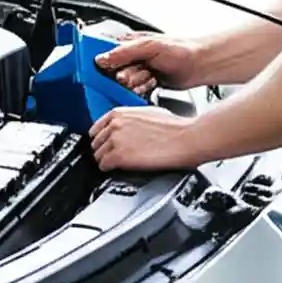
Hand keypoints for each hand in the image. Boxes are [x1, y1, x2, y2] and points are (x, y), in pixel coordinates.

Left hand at [89, 106, 203, 171]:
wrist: (186, 138)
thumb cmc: (175, 127)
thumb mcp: (148, 113)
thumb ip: (131, 120)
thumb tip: (127, 127)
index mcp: (120, 113)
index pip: (97, 128)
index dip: (102, 139)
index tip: (105, 146)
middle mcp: (114, 125)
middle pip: (96, 143)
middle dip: (104, 150)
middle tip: (113, 157)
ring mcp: (115, 140)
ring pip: (98, 156)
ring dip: (106, 161)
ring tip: (119, 164)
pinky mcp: (119, 156)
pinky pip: (104, 166)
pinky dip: (110, 169)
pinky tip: (120, 169)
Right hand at [94, 32, 204, 93]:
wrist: (200, 64)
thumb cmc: (181, 49)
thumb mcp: (149, 46)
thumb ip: (124, 52)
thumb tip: (102, 58)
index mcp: (129, 42)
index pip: (106, 53)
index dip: (102, 64)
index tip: (104, 71)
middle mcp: (133, 56)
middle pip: (114, 72)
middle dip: (126, 76)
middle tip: (138, 73)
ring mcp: (140, 70)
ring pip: (126, 84)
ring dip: (137, 83)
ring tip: (150, 76)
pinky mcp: (147, 83)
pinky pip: (136, 91)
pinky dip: (143, 89)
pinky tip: (152, 83)